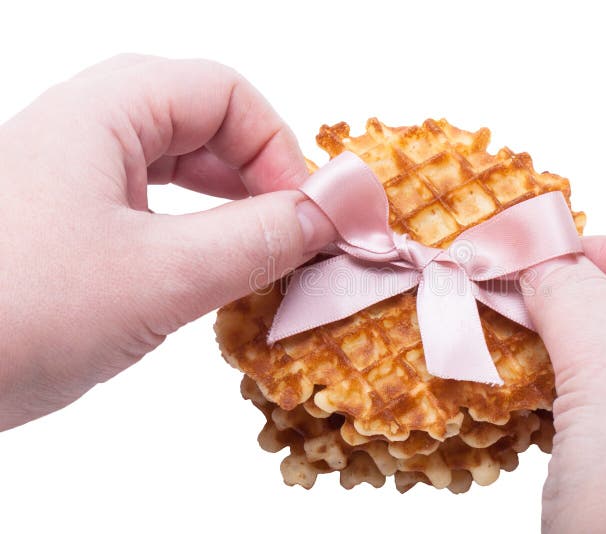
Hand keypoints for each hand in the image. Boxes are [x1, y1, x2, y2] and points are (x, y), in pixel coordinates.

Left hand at [0, 55, 318, 429]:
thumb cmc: (14, 316)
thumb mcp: (162, 278)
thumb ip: (259, 239)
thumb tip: (335, 212)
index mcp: (100, 113)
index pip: (225, 93)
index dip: (281, 147)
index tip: (310, 214)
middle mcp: (82, 131)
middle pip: (203, 120)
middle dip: (260, 173)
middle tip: (294, 230)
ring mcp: (70, 177)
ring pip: (177, 163)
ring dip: (231, 200)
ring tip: (263, 250)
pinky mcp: (65, 224)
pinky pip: (151, 203)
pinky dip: (196, 228)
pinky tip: (212, 267)